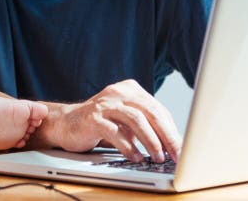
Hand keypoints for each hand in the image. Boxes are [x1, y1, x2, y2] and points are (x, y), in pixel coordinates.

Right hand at [41, 79, 181, 162]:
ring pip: (135, 119)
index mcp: (130, 89)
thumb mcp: (126, 121)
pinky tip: (136, 157)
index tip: (180, 149)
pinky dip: (128, 146)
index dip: (171, 130)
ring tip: (157, 157)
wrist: (67, 123)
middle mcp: (119, 92)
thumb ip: (145, 126)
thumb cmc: (102, 124)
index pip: (158, 109)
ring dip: (150, 140)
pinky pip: (114, 131)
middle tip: (175, 154)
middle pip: (150, 111)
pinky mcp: (92, 117)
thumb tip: (173, 146)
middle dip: (166, 135)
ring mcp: (105, 103)